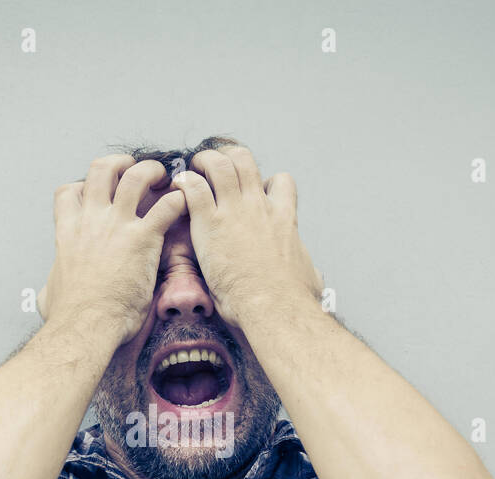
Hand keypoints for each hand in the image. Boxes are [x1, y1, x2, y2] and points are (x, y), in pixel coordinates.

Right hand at [36, 154, 186, 344]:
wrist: (87, 323)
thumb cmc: (70, 315)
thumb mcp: (49, 293)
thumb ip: (52, 284)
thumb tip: (48, 294)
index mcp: (68, 231)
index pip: (69, 192)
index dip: (82, 186)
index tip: (94, 193)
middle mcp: (91, 220)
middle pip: (101, 170)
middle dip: (119, 164)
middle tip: (132, 170)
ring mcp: (117, 225)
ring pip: (135, 176)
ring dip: (152, 171)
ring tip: (162, 176)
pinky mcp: (143, 238)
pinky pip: (166, 206)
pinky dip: (178, 200)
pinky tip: (183, 203)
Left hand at [170, 146, 323, 326]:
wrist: (273, 306)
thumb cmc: (290, 298)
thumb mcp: (310, 277)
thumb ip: (309, 270)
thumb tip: (315, 277)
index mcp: (283, 218)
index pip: (280, 182)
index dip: (266, 181)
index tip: (256, 190)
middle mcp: (259, 207)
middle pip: (244, 160)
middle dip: (228, 156)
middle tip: (216, 167)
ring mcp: (234, 211)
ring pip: (219, 163)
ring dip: (204, 161)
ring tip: (195, 168)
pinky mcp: (210, 223)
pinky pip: (194, 187)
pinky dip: (184, 182)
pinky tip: (179, 188)